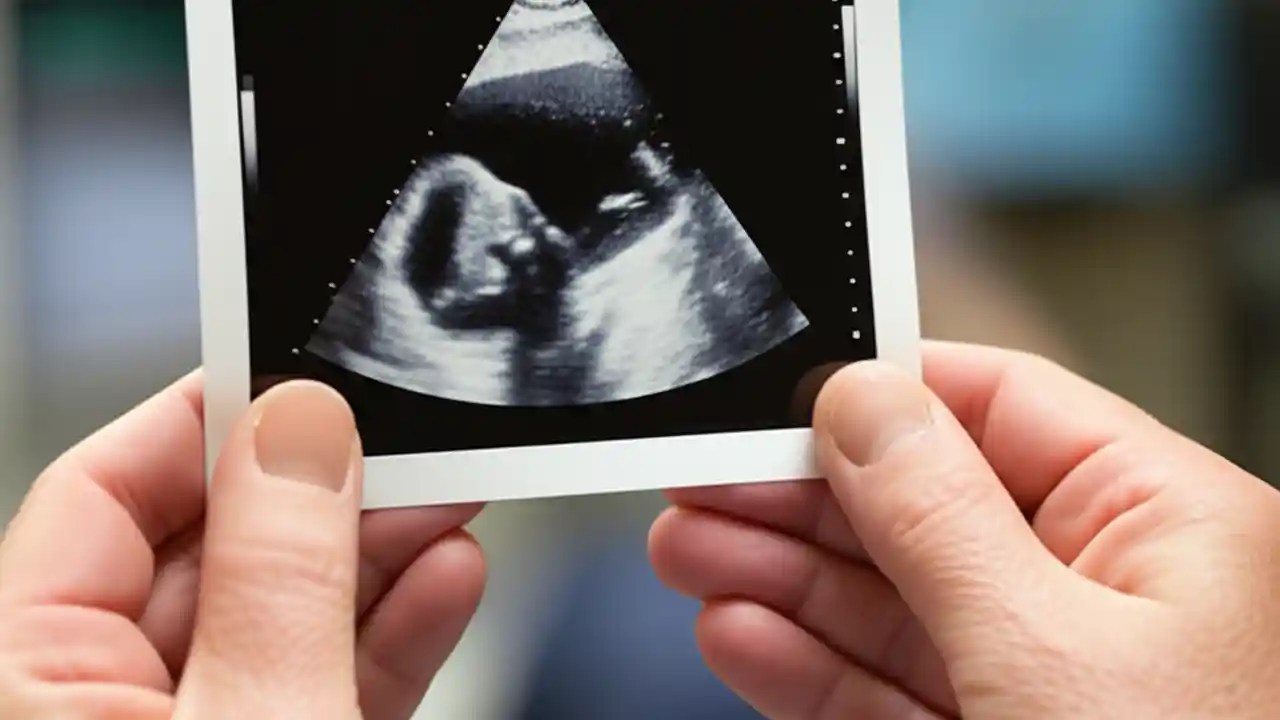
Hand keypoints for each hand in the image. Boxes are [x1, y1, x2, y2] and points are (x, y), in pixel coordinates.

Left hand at [0, 375, 485, 718]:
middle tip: (418, 442)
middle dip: (328, 490)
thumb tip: (303, 429)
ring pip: (281, 615)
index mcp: (30, 677)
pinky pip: (322, 683)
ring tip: (454, 502)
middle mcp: (94, 700)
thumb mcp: (260, 717)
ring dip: (379, 560)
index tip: (306, 368)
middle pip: (211, 546)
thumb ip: (277, 573)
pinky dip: (390, 637)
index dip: (207, 417)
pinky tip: (445, 583)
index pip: (102, 494)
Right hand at [651, 342, 1279, 718]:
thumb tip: (861, 402)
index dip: (882, 391)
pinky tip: (739, 636)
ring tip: (687, 552)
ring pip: (889, 605)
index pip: (1002, 407)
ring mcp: (1045, 682)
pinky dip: (806, 670)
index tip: (777, 391)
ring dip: (780, 580)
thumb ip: (944, 520)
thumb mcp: (1053, 655)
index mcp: (1166, 526)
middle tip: (697, 481)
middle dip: (800, 498)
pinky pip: (886, 694)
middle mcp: (1106, 594)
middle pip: (923, 508)